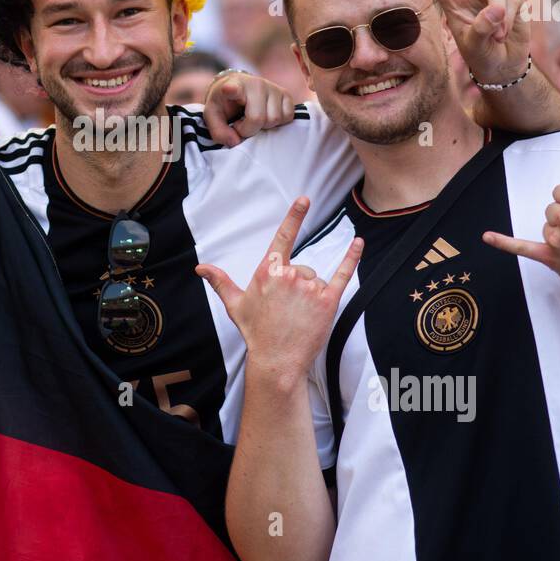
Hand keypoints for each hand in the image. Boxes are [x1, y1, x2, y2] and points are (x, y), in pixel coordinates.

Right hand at [196, 197, 362, 382]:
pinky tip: (359, 244)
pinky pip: (342, 274)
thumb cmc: (256, 333)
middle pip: (300, 267)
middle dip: (296, 285)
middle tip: (288, 309)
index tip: (304, 199)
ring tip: (300, 316)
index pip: (283, 237)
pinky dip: (352, 258)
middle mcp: (289, 274)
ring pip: (315, 279)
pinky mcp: (328, 300)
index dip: (294, 216)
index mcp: (267, 271)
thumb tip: (201, 268)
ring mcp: (309, 287)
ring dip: (310, 294)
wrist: (276, 361)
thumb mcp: (235, 304)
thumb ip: (221, 281)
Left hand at [202, 71, 296, 146]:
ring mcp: (273, 87)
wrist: (238, 88)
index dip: (232, 90)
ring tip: (253, 119)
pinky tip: (267, 117)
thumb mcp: (213, 116)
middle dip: (249, 129)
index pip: (233, 88)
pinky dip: (278, 123)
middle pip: (258, 118)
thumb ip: (219, 132)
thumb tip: (236, 142)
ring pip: (275, 119)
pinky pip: (287, 116)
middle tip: (241, 124)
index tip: (229, 89)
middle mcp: (256, 83)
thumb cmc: (225, 103)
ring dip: (264, 127)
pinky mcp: (286, 94)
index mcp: (233, 86)